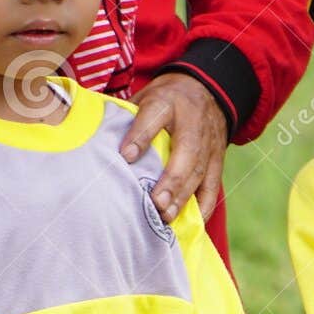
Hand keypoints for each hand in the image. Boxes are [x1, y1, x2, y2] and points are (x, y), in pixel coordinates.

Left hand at [119, 72, 227, 221]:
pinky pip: (212, 185)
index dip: (140, 136)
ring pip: (199, 171)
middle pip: (186, 150)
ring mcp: (208, 143)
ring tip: (167, 216)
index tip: (126, 156)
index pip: (153, 116)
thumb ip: (127, 118)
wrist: (206, 90)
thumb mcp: (145, 97)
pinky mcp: (217, 161)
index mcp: (167, 102)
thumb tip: (97, 142)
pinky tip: (192, 223)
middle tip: (157, 203)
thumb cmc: (165, 100)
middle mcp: (192, 122)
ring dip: (183, 197)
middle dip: (172, 179)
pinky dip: (204, 206)